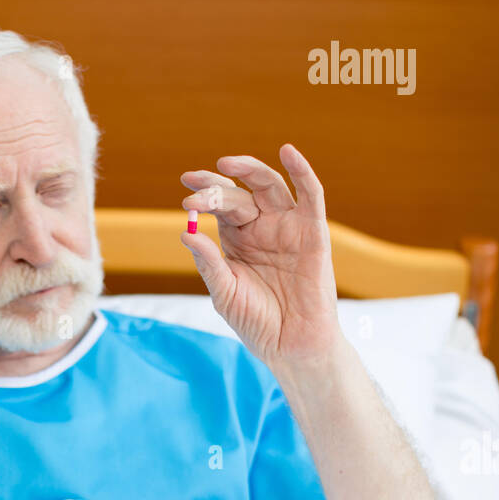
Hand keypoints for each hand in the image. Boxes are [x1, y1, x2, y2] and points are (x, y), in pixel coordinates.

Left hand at [180, 143, 340, 366]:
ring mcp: (288, 227)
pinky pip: (311, 195)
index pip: (220, 206)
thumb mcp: (224, 293)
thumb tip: (186, 232)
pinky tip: (288, 152)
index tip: (185, 196)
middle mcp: (262, 227)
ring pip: (270, 186)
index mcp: (238, 238)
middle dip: (215, 190)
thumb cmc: (257, 322)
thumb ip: (208, 263)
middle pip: (239, 194)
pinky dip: (302, 171)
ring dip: (249, 170)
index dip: (203, 196)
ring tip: (225, 164)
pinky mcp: (313, 232)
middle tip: (195, 191)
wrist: (290, 346)